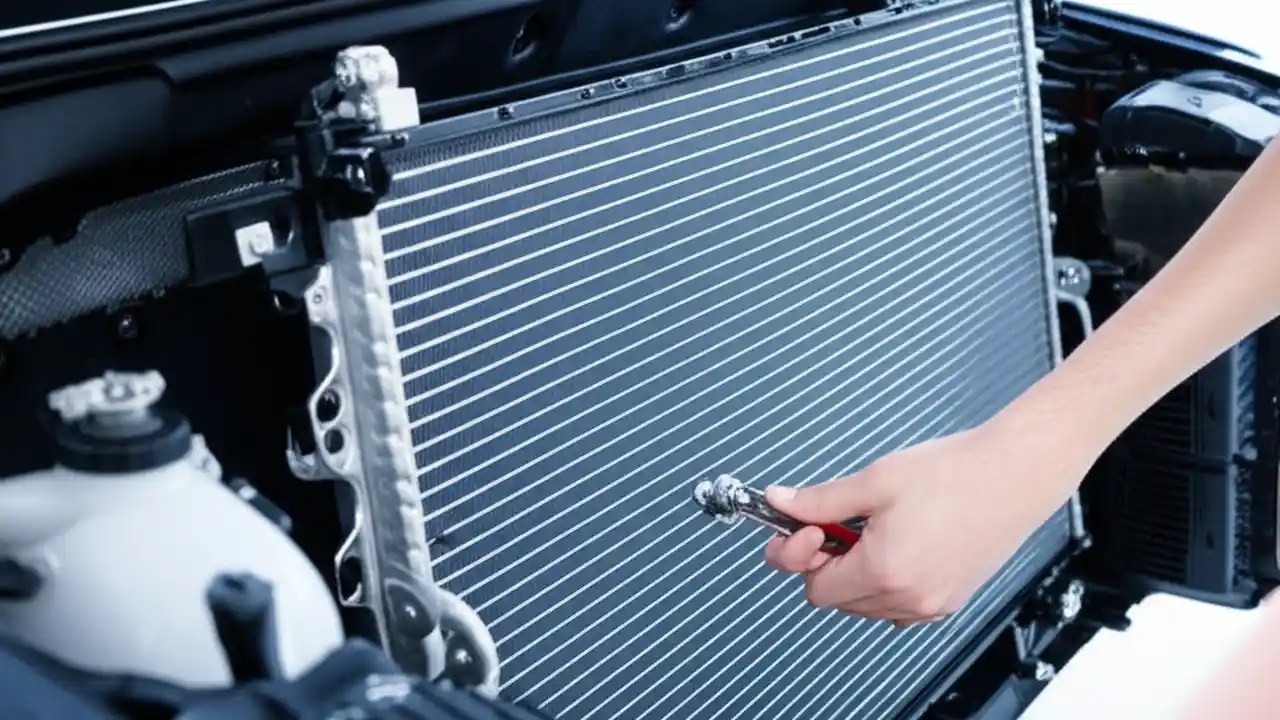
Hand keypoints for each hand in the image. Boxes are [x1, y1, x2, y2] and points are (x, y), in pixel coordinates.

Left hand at [762, 419, 1086, 625]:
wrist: (1015, 472)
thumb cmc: (955, 472)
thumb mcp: (874, 480)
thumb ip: (818, 500)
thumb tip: (779, 503)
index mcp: (885, 572)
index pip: (815, 589)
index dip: (801, 555)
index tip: (805, 525)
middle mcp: (909, 599)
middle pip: (837, 599)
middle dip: (826, 561)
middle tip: (834, 521)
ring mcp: (932, 604)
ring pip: (865, 604)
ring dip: (855, 571)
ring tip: (873, 527)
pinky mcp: (950, 600)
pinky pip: (897, 604)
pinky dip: (884, 580)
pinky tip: (895, 541)